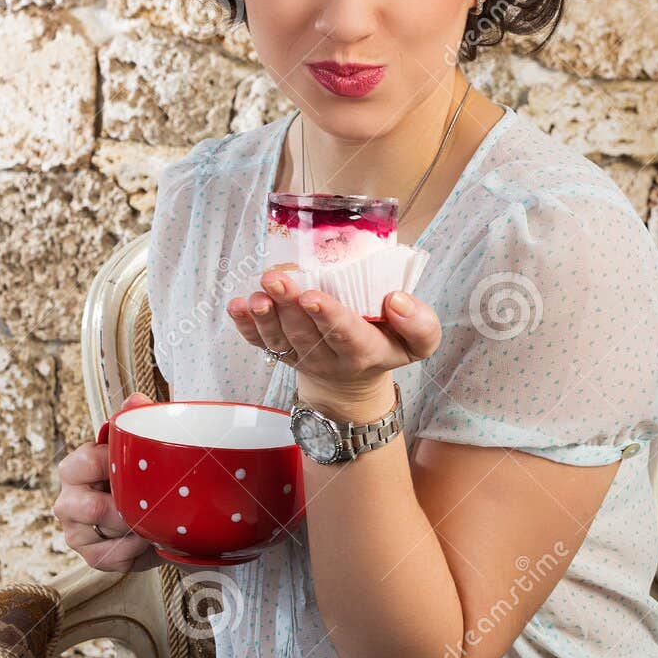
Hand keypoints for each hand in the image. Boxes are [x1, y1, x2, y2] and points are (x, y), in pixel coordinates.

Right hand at [54, 392, 160, 571]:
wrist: (154, 523)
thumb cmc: (139, 483)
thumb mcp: (137, 454)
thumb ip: (134, 424)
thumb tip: (137, 400)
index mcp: (75, 468)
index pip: (86, 461)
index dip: (116, 465)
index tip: (140, 468)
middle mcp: (67, 499)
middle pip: (87, 507)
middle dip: (124, 507)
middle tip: (147, 502)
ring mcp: (74, 530)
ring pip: (102, 531)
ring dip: (132, 526)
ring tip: (149, 519)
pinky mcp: (90, 556)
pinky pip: (110, 556)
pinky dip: (134, 550)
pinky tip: (146, 540)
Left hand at [226, 266, 441, 395]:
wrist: (353, 379)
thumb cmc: (387, 343)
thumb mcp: (418, 342)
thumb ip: (420, 323)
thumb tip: (396, 300)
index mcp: (365, 351)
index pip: (347, 335)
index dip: (329, 317)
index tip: (312, 296)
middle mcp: (329, 358)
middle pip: (306, 333)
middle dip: (288, 306)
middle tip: (275, 278)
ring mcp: (301, 357)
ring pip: (280, 339)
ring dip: (265, 316)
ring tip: (257, 294)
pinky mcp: (281, 353)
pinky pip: (260, 343)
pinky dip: (245, 326)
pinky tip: (237, 307)